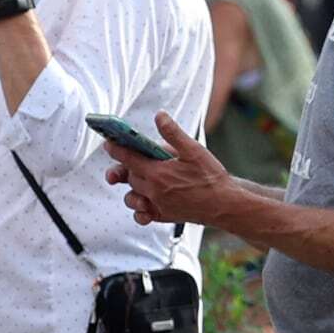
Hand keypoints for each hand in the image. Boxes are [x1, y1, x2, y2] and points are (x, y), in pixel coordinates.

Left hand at [106, 116, 242, 227]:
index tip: (108, 143)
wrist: (224, 205)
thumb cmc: (211, 177)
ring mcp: (157, 205)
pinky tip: (145, 202)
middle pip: (129, 176)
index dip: (116, 149)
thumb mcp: (194, 150)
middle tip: (127, 158)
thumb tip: (159, 116)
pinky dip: (139, 209)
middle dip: (125, 167)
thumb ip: (173, 134)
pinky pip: (141, 215)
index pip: (128, 158)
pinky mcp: (163, 216)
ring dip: (131, 187)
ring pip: (131, 197)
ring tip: (138, 179)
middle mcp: (153, 191)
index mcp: (158, 173)